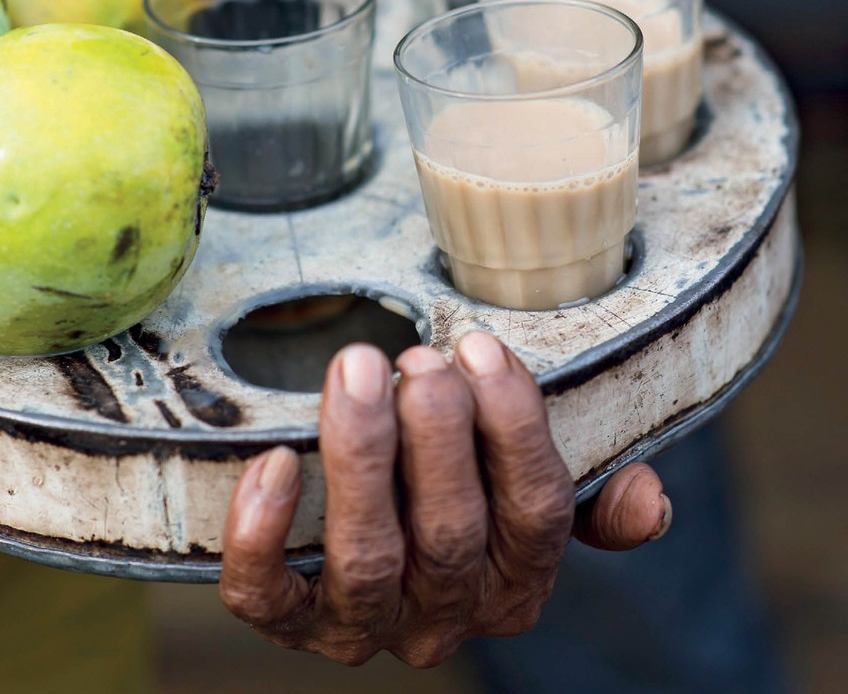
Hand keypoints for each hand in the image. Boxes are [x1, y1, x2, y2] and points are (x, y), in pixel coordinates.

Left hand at [219, 332, 670, 665]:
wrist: (371, 557)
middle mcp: (448, 615)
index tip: (480, 346)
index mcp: (516, 580)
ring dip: (362, 455)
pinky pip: (269, 598)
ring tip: (358, 370)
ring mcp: (366, 626)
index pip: (537, 510)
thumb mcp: (528, 498)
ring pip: (367, 556)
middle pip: (451, 530)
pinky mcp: (292, 624)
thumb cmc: (458, 495)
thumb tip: (650, 502)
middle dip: (436, 433)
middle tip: (417, 356)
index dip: (513, 426)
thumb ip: (586, 502)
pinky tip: (273, 460)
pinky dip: (263, 533)